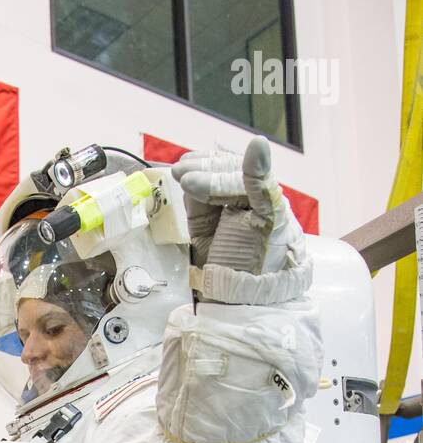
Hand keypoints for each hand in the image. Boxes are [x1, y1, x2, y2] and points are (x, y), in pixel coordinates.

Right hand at [172, 136, 299, 276]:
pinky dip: (187, 191)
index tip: (191, 178)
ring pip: (205, 183)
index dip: (215, 171)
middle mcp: (244, 200)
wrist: (237, 302)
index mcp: (264, 196)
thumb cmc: (258, 262)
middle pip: (220, 172)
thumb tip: (257, 141)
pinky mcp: (203, 225)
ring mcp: (222, 212)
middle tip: (179, 173)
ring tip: (176, 174)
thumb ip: (259, 180)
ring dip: (191, 175)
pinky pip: (194, 201)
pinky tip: (179, 183)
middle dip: (200, 170)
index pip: (237, 172)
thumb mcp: (265, 219)